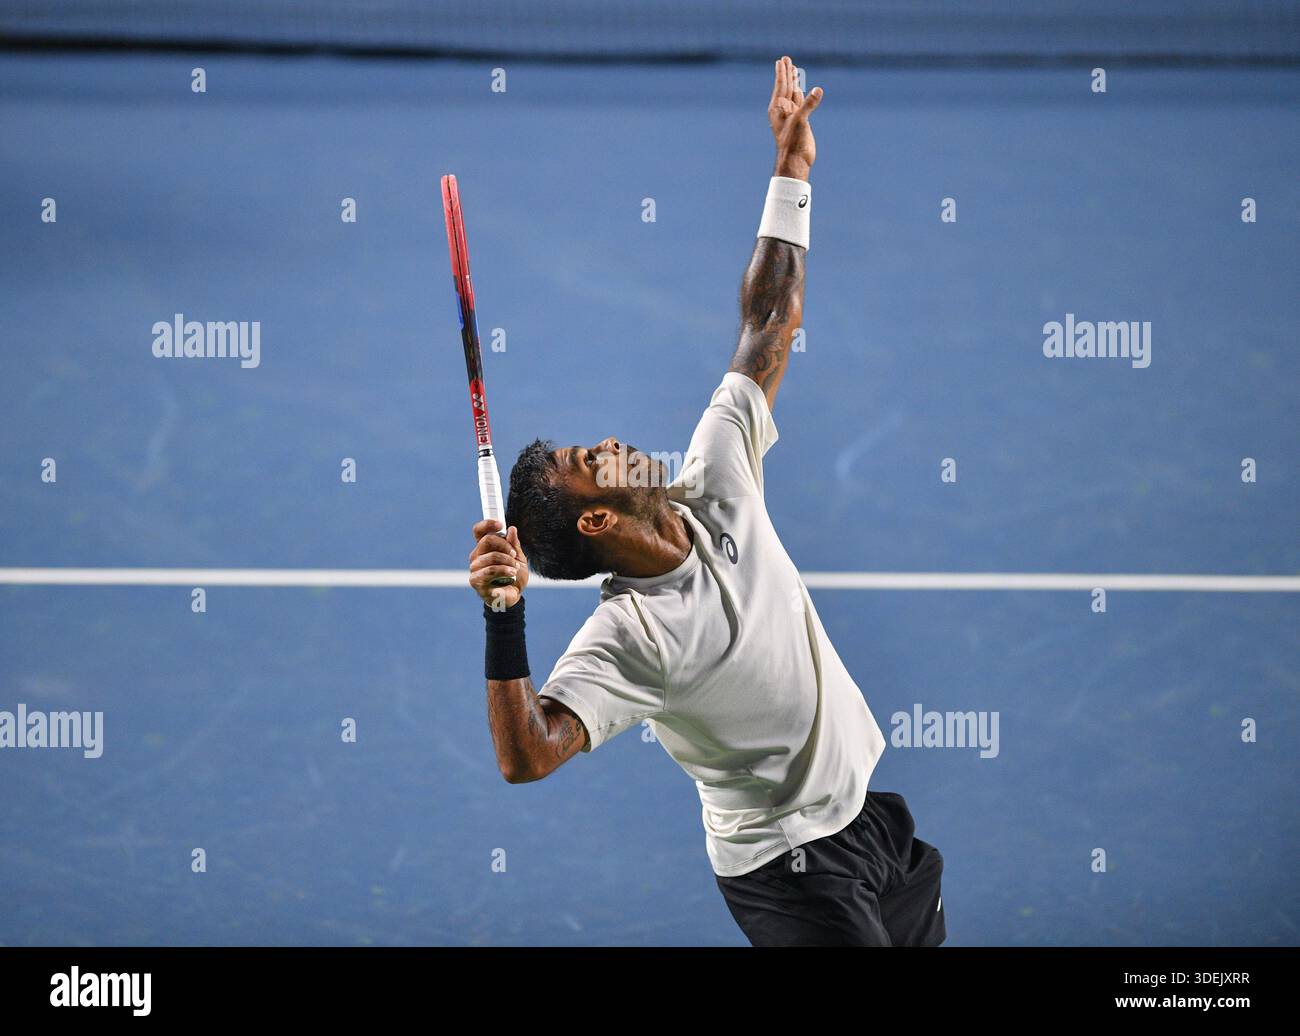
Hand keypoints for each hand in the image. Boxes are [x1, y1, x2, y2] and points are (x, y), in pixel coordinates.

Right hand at [469, 519, 528, 609]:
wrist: (514, 597)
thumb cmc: (513, 577)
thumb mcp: (518, 558)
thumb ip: (514, 544)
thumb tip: (511, 529)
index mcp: (484, 548)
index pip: (479, 531)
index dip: (488, 524)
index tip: (501, 524)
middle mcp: (476, 556)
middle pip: (486, 540)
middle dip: (504, 546)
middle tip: (514, 554)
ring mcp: (474, 569)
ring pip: (491, 556)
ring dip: (507, 561)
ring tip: (514, 569)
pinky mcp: (476, 581)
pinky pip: (490, 570)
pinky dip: (504, 570)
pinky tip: (511, 574)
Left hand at [768, 55, 822, 180]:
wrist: (796, 160)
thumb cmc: (793, 142)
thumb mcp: (800, 121)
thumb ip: (808, 104)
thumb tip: (818, 89)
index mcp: (778, 109)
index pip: (780, 86)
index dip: (782, 73)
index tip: (781, 61)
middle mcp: (783, 110)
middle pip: (785, 86)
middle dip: (786, 73)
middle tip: (785, 59)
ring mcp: (792, 115)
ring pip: (793, 93)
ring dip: (793, 81)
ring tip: (793, 69)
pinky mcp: (801, 121)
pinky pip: (801, 103)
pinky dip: (802, 93)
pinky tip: (802, 87)